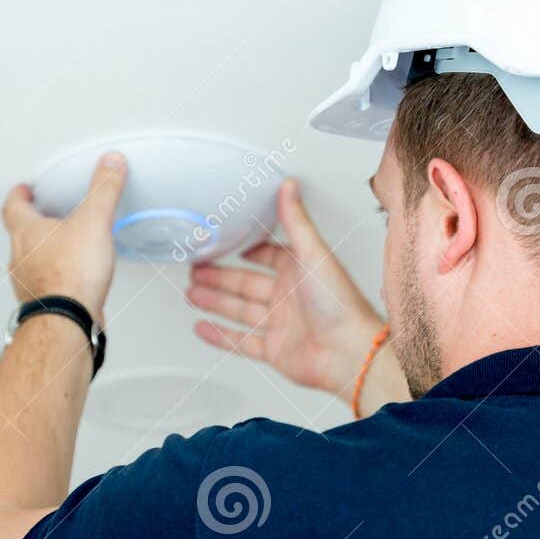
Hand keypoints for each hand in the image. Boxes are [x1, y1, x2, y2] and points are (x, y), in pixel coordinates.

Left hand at [1, 153, 126, 323]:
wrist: (66, 321)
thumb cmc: (70, 275)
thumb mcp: (93, 221)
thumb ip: (103, 189)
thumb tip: (110, 163)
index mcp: (26, 231)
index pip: (13, 206)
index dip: (19, 195)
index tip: (23, 189)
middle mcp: (21, 257)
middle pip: (19, 235)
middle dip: (30, 225)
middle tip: (41, 217)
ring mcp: (29, 283)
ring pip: (29, 263)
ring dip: (41, 255)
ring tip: (59, 250)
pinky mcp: (42, 305)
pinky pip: (45, 287)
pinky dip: (54, 281)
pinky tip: (72, 283)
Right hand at [189, 179, 386, 394]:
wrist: (348, 352)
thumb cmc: (340, 303)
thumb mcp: (313, 253)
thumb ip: (296, 220)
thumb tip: (289, 187)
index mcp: (300, 271)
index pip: (267, 255)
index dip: (245, 249)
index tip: (223, 242)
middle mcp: (289, 296)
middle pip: (246, 283)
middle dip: (219, 275)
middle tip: (196, 268)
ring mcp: (281, 324)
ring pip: (239, 310)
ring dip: (215, 301)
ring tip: (191, 293)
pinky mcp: (275, 349)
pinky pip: (241, 342)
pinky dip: (220, 336)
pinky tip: (203, 327)